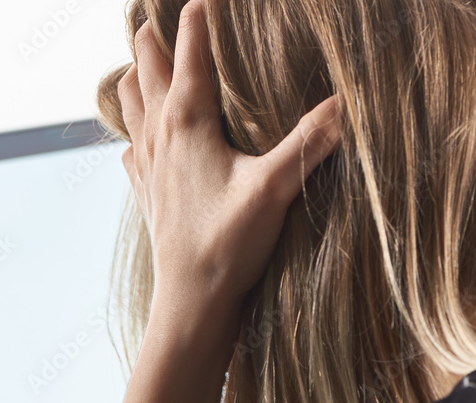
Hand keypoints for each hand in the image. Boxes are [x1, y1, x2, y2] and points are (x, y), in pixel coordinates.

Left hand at [118, 0, 340, 321]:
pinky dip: (136, 126)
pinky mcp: (146, 190)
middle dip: (155, 33)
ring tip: (151, 60)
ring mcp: (146, 162)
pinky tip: (148, 136)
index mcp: (187, 120)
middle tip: (168, 15)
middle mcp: (159, 133)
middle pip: (146, 63)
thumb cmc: (226, 246)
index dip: (200, 14)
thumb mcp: (275, 189)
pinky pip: (130, 144)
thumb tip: (347, 102)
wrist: (190, 302)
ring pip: (128, 100)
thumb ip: (310, 142)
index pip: (190, 47)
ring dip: (138, 74)